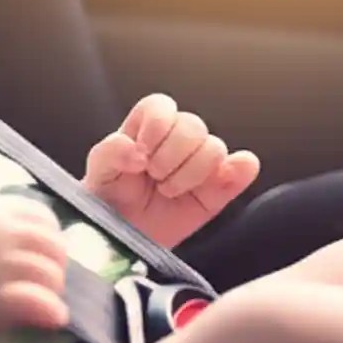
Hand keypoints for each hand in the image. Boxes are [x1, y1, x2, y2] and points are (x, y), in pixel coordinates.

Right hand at [0, 197, 69, 342]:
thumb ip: (8, 228)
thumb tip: (55, 243)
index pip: (44, 217)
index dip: (50, 240)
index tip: (41, 258)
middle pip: (52, 245)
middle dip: (55, 267)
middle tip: (42, 285)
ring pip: (48, 273)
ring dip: (53, 291)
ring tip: (42, 302)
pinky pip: (35, 299)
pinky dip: (50, 310)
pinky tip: (54, 317)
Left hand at [82, 94, 259, 247]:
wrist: (122, 236)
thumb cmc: (109, 196)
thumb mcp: (99, 171)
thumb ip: (110, 152)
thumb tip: (137, 152)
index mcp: (147, 125)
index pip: (162, 106)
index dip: (155, 127)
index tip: (141, 155)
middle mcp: (177, 138)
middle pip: (193, 125)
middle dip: (171, 155)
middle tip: (154, 177)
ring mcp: (200, 161)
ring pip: (215, 147)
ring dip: (190, 173)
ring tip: (168, 190)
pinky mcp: (218, 187)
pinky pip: (242, 168)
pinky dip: (237, 172)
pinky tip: (219, 182)